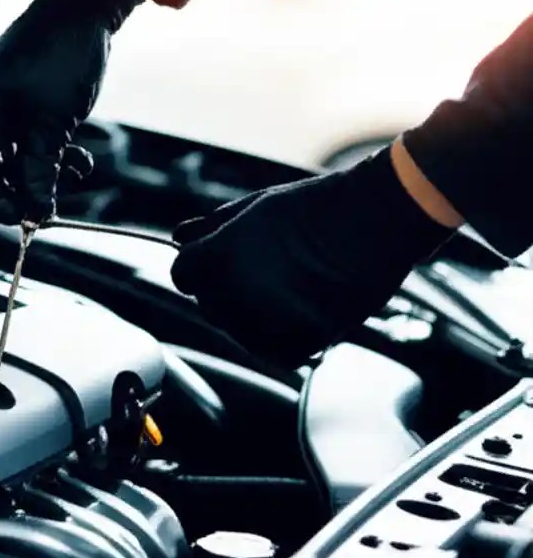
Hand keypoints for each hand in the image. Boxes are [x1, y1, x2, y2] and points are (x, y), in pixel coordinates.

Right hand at [0, 0, 145, 224]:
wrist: (85, 6)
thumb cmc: (63, 55)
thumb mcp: (54, 123)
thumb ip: (41, 170)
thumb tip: (36, 214)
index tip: (28, 221)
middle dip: (22, 190)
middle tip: (50, 209)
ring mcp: (0, 103)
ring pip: (14, 157)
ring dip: (42, 172)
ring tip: (73, 173)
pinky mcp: (22, 100)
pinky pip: (28, 139)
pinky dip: (51, 153)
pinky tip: (78, 157)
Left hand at [170, 149, 453, 367]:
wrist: (379, 218)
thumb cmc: (315, 207)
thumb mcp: (254, 206)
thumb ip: (210, 226)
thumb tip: (180, 237)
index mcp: (217, 258)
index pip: (183, 276)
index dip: (199, 268)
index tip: (220, 263)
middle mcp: (234, 294)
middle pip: (210, 304)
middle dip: (226, 290)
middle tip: (266, 271)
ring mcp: (266, 322)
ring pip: (239, 331)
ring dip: (253, 315)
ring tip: (288, 286)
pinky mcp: (300, 343)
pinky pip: (272, 351)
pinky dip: (283, 337)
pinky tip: (301, 307)